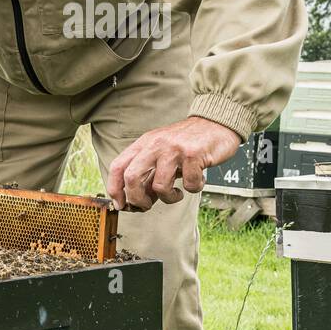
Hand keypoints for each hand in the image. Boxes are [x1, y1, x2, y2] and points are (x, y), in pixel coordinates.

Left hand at [106, 117, 240, 211]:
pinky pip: (189, 184)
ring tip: (178, 193)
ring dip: (169, 198)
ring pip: (160, 186)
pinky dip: (194, 188)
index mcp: (144, 144)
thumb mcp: (162, 153)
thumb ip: (149, 174)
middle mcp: (155, 144)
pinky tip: (198, 180)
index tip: (120, 205)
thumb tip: (137, 202)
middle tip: (147, 206)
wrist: (216, 123)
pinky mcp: (193, 154)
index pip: (118, 166)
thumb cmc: (187, 143)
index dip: (114, 189)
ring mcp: (173, 149)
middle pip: (131, 177)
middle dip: (137, 199)